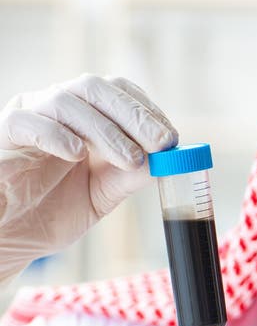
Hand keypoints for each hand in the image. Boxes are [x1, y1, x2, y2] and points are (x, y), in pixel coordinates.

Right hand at [0, 74, 177, 287]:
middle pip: (95, 89)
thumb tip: (162, 160)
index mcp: (81, 116)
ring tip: (130, 160)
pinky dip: (55, 134)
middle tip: (162, 143)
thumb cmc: (50, 212)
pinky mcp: (3, 135)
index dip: (145, 110)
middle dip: (133, 115)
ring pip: (65, 101)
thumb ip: (128, 177)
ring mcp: (28, 117)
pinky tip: (78, 154)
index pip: (116, 94)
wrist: (10, 237)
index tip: (170, 138)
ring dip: (104, 129)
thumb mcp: (100, 196)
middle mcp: (54, 108)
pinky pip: (26, 122)